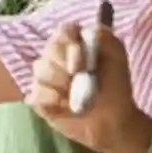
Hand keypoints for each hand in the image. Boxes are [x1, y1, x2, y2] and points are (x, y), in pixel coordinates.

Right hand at [25, 22, 151, 152]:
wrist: (115, 121)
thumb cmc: (116, 86)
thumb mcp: (116, 54)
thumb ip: (103, 36)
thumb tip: (87, 31)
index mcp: (75, 42)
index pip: (63, 31)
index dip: (70, 46)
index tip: (80, 66)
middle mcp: (57, 56)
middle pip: (49, 49)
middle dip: (64, 67)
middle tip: (79, 81)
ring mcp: (46, 78)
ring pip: (39, 70)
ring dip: (59, 84)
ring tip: (75, 96)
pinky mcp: (40, 99)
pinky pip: (35, 94)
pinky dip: (50, 100)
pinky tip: (65, 107)